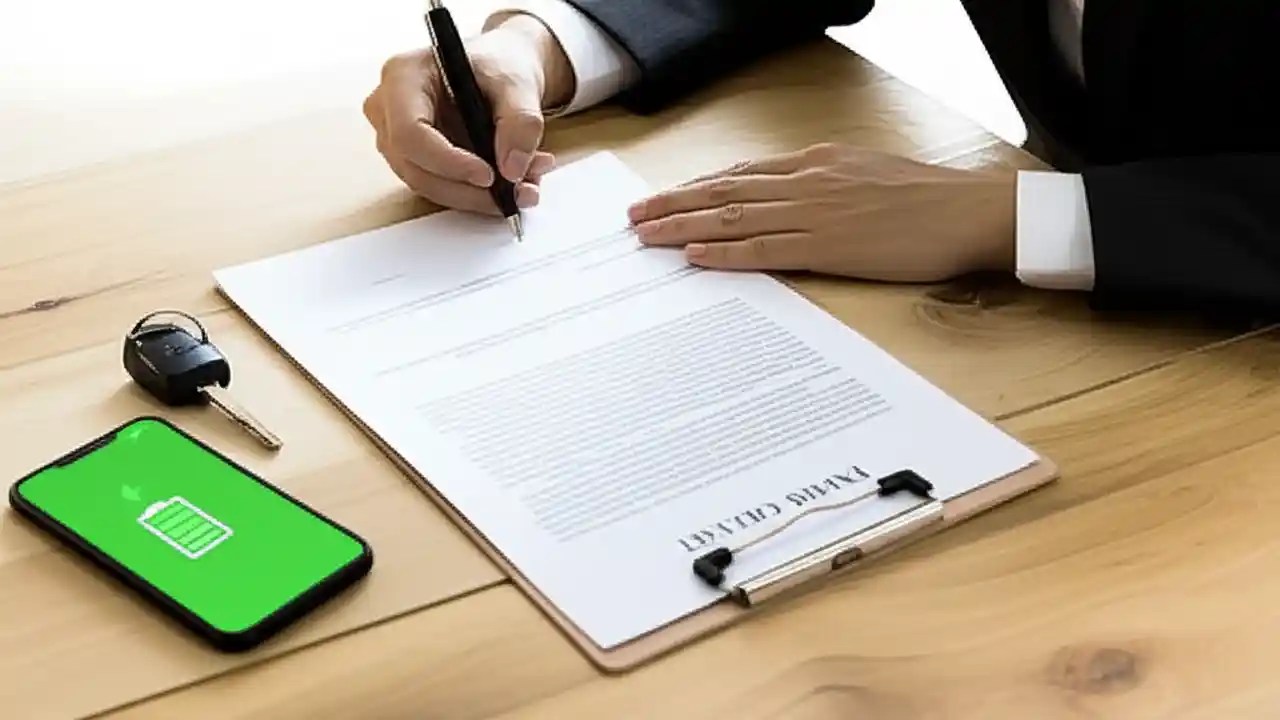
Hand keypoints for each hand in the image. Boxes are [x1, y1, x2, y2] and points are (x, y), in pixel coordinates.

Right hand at [363, 14, 572, 213]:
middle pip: (416, 168)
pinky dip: (477, 195)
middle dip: (469, 190)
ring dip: (478, 196)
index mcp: (403, 76)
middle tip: (517, 192)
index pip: (409, 133)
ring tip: (525, 186)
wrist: (501, 72)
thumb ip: (521, 123)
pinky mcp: (413, 160)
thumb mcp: (519, 85)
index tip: (489, 176)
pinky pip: (441, 189)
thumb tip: (512, 170)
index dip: (448, 162)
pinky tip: (511, 186)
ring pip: (429, 186)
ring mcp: (396, 138)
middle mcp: (389, 109)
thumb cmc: (499, 65)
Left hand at [629, 143, 1016, 281]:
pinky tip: (693, 257)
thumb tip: (794, 196)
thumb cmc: (926, 199)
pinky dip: (723, 253)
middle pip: (724, 192)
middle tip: (635, 215)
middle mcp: (807, 181)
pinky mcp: (828, 246)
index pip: (742, 174)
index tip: (667, 196)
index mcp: (817, 162)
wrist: (968, 212)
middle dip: (674, 203)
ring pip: (732, 218)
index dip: (698, 187)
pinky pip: (762, 249)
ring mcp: (815, 212)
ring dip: (683, 227)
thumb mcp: (868, 174)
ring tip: (646, 235)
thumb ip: (826, 183)